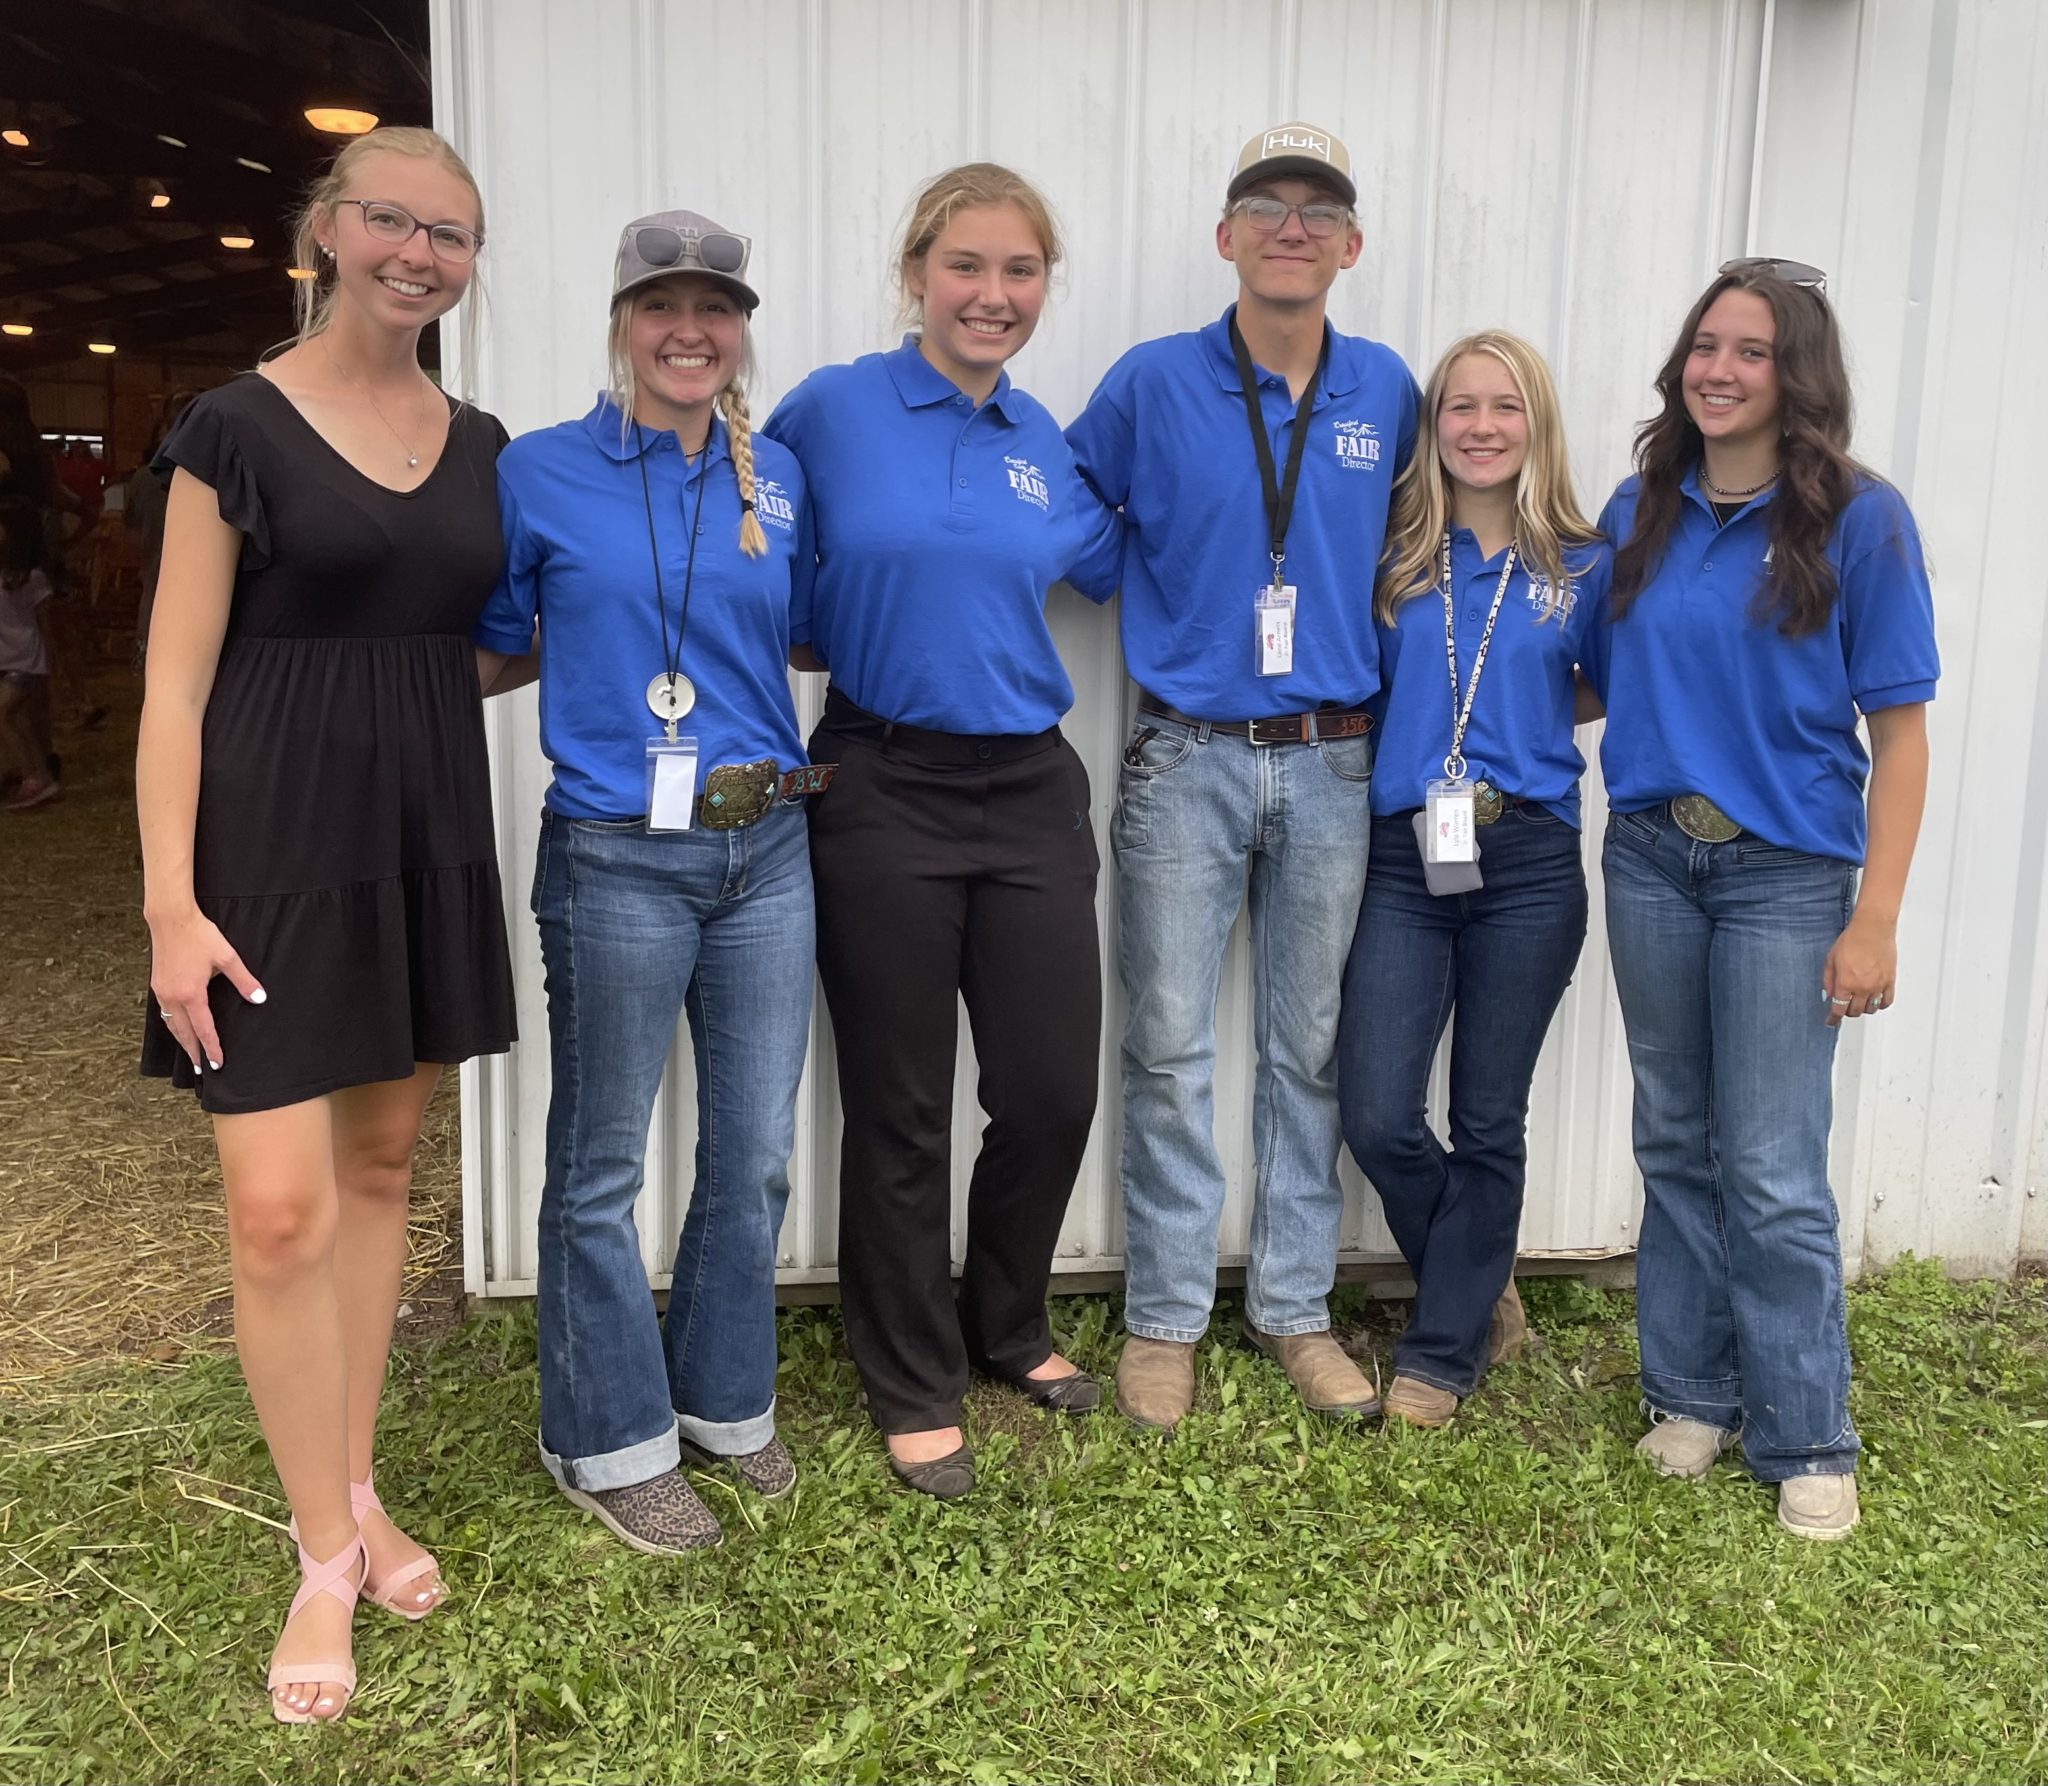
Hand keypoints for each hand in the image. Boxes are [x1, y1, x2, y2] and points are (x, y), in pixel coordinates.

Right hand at [147, 907, 264, 1070]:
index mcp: (190, 994)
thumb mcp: (227, 957)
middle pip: (184, 1034)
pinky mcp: (157, 984)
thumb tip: (259, 998)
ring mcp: (161, 991)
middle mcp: (172, 997)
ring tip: (191, 1054)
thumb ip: (244, 980)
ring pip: (172, 1025)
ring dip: (182, 1041)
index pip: (204, 1029)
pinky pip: (165, 1013)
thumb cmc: (199, 935)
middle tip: (203, 1071)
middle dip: (194, 1053)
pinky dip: (173, 1026)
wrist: (170, 918)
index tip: (218, 1064)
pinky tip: (179, 1027)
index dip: (212, 1048)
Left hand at [1822, 911, 1895, 1026]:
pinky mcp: (1890, 981)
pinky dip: (1880, 1005)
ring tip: (1858, 1003)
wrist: (1872, 929)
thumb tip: (1829, 995)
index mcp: (1845, 983)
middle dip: (1847, 1012)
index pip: (1838, 1009)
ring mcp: (1878, 986)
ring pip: (1871, 1009)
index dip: (1833, 1018)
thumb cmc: (1852, 940)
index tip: (1831, 1021)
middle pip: (1854, 1011)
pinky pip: (1886, 1001)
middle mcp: (1862, 988)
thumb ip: (1828, 980)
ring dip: (1863, 1009)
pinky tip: (1875, 1001)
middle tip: (1843, 1007)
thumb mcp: (1831, 960)